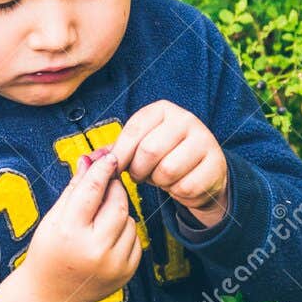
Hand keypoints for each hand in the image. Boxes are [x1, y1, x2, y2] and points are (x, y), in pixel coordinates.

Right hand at [19, 151, 141, 301]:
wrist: (52, 295)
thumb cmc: (48, 251)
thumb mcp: (54, 218)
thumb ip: (75, 188)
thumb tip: (90, 159)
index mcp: (69, 232)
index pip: (92, 190)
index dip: (102, 170)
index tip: (109, 157)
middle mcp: (94, 250)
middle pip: (118, 203)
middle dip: (114, 189)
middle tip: (108, 183)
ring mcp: (113, 264)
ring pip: (129, 219)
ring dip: (118, 212)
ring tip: (99, 221)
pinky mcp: (126, 272)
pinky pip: (135, 238)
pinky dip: (124, 232)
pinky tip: (106, 238)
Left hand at [110, 99, 229, 229]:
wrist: (201, 171)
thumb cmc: (163, 156)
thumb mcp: (139, 147)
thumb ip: (113, 152)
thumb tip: (87, 161)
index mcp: (163, 110)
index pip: (134, 130)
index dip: (121, 154)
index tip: (118, 167)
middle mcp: (186, 119)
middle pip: (149, 151)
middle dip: (138, 170)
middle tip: (140, 175)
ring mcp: (204, 140)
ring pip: (167, 170)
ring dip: (158, 181)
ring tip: (160, 177)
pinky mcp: (215, 164)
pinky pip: (185, 185)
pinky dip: (176, 191)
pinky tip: (178, 183)